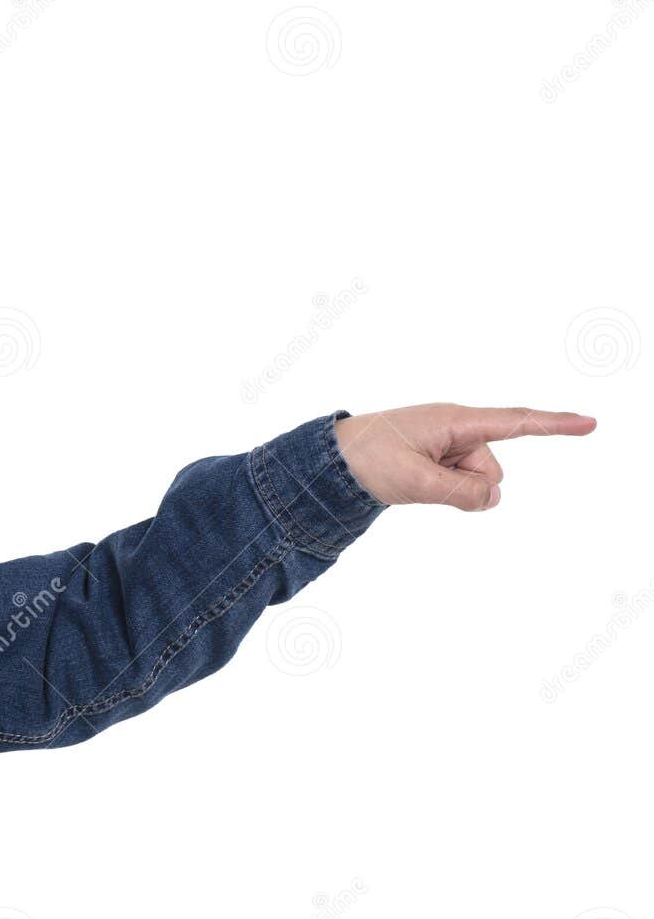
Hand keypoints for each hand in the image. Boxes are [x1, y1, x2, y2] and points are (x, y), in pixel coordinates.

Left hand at [335, 404, 595, 510]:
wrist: (328, 460)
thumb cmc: (366, 459)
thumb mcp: (412, 481)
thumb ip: (459, 492)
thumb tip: (493, 498)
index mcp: (454, 420)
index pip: (515, 423)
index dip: (554, 425)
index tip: (590, 423)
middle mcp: (457, 428)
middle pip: (493, 468)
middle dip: (471, 484)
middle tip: (421, 478)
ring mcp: (448, 444)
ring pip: (477, 480)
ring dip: (453, 488)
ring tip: (411, 477)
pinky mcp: (439, 459)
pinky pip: (459, 483)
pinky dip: (446, 489)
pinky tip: (415, 481)